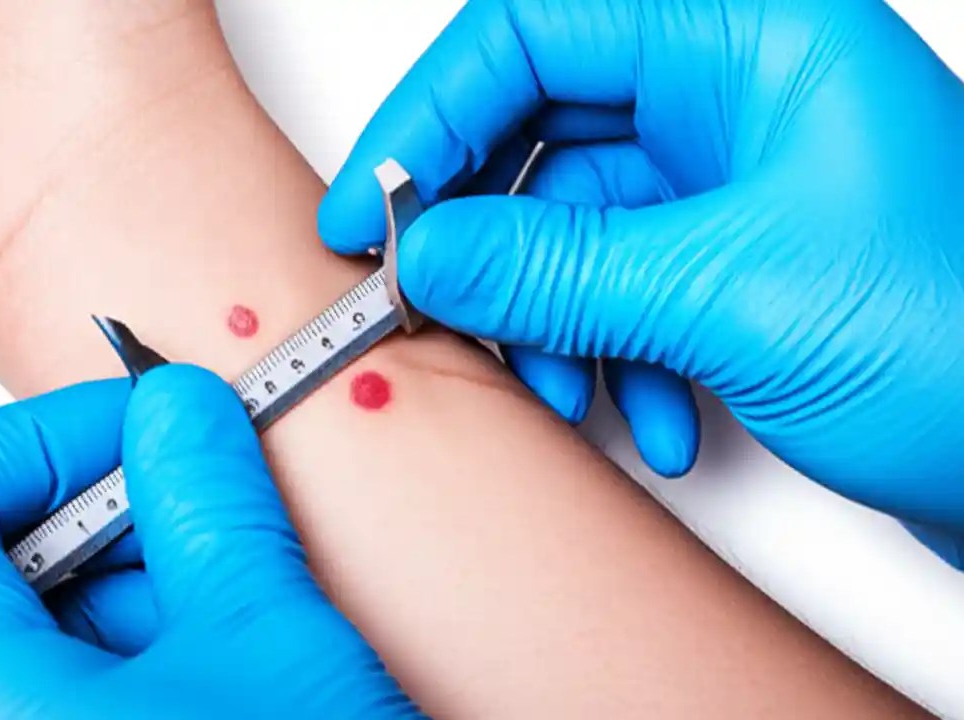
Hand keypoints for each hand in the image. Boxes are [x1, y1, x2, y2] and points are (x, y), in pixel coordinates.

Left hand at [0, 366, 419, 717]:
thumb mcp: (274, 647)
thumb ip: (209, 500)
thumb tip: (175, 409)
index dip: (26, 439)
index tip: (135, 433)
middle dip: (43, 511)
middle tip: (155, 504)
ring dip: (73, 588)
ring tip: (200, 618)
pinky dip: (77, 655)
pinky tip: (187, 676)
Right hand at [319, 0, 963, 564]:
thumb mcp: (729, 294)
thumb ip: (556, 266)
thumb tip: (426, 246)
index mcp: (752, 34)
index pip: (538, 28)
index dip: (433, 111)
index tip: (375, 201)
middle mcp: (738, 90)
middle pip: (544, 125)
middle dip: (487, 230)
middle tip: (430, 296)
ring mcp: (736, 174)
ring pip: (573, 218)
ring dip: (549, 314)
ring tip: (563, 386)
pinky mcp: (735, 254)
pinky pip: (621, 280)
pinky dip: (612, 350)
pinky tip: (654, 412)